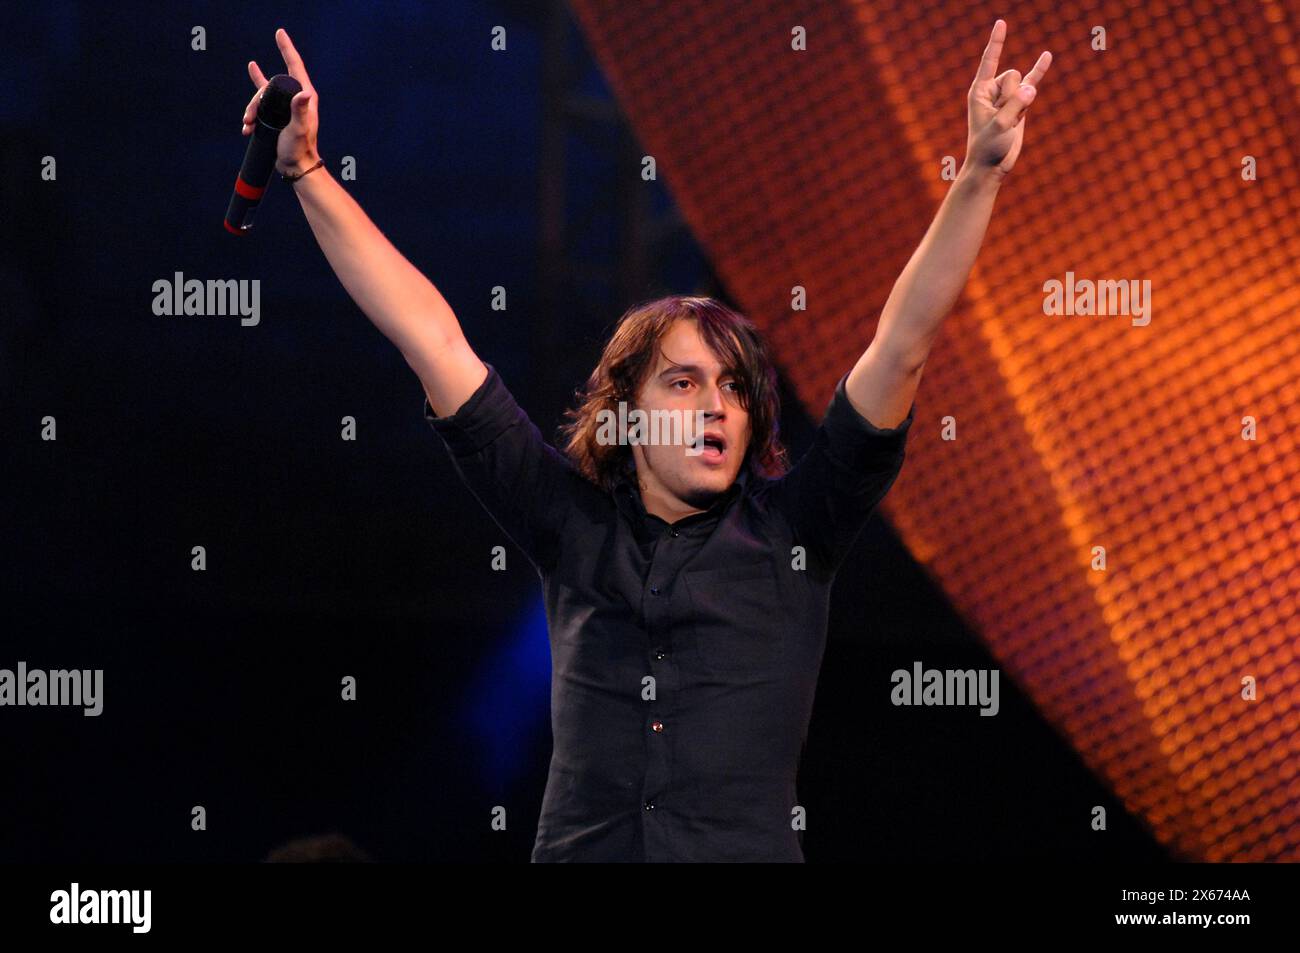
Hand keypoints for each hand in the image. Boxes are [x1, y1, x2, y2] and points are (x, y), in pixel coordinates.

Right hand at [241, 28, 319, 176]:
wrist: (296, 167)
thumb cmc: (299, 149)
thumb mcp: (299, 128)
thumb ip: (301, 110)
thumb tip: (306, 92)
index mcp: (305, 96)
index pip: (294, 66)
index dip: (286, 48)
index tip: (279, 32)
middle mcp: (296, 98)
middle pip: (270, 84)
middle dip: (255, 97)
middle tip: (248, 117)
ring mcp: (286, 107)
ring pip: (262, 96)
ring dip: (251, 108)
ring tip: (246, 123)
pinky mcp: (277, 116)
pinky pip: (260, 106)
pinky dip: (251, 114)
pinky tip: (246, 125)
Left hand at [965, 19, 1050, 177]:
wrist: (992, 166)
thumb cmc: (988, 147)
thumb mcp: (999, 127)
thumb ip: (1015, 106)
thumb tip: (1032, 88)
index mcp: (979, 91)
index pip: (989, 61)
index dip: (997, 42)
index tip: (1002, 22)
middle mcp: (992, 90)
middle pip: (1013, 76)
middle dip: (1013, 97)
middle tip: (1002, 119)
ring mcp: (1007, 96)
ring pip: (1024, 85)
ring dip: (1022, 104)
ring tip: (1010, 122)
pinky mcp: (1020, 104)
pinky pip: (1032, 83)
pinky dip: (1040, 70)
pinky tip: (1047, 56)